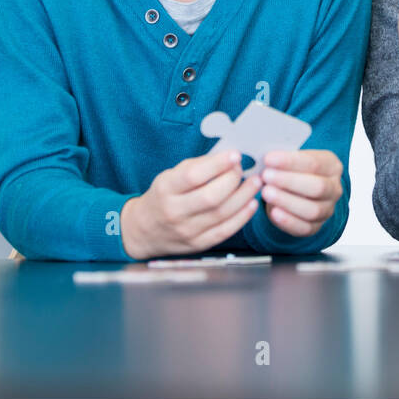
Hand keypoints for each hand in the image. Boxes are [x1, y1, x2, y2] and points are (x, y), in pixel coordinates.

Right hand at [122, 150, 262, 259]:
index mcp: (165, 189)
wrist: (143, 230)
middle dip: (233, 180)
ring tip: (255, 183)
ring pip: (221, 214)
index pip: (193, 176)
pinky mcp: (198, 244)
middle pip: (211, 197)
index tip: (235, 154)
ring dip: (244, 196)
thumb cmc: (163, 196)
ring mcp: (186, 231)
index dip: (217, 164)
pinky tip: (251, 203)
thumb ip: (198, 166)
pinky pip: (225, 231)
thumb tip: (229, 157)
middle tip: (244, 169)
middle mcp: (174, 211)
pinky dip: (242, 217)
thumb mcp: (170, 176)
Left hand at [260, 149, 343, 237]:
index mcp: (332, 166)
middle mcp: (334, 189)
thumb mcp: (293, 159)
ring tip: (266, 192)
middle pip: (317, 187)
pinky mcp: (316, 227)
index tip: (268, 159)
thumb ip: (283, 159)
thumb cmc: (293, 170)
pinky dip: (288, 221)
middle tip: (266, 176)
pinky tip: (274, 212)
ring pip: (313, 210)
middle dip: (289, 181)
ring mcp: (328, 210)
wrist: (296, 192)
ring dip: (286, 201)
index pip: (314, 163)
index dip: (290, 162)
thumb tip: (266, 160)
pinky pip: (305, 227)